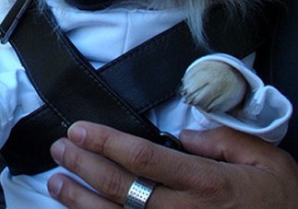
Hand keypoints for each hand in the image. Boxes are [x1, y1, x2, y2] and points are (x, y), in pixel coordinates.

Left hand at [47, 122, 297, 207]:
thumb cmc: (278, 202)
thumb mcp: (266, 162)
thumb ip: (223, 141)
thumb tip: (185, 134)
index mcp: (205, 184)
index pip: (143, 158)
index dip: (105, 142)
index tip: (79, 130)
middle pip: (120, 187)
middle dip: (84, 165)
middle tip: (59, 149)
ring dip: (80, 200)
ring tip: (55, 182)